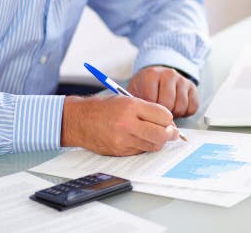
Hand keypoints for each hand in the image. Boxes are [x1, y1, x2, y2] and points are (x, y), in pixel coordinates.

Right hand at [60, 95, 178, 155]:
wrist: (79, 120)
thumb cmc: (103, 108)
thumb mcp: (126, 100)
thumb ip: (147, 109)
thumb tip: (168, 122)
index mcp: (131, 106)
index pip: (163, 115)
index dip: (168, 118)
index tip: (167, 119)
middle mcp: (127, 124)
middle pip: (161, 134)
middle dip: (169, 134)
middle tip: (171, 132)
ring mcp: (123, 140)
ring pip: (153, 146)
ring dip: (158, 141)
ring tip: (154, 134)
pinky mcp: (120, 151)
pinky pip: (141, 151)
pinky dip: (145, 146)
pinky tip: (139, 138)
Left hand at [126, 66, 198, 117]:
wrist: (156, 77)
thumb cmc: (144, 88)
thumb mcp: (135, 93)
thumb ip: (138, 105)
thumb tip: (145, 122)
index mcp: (152, 75)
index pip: (152, 100)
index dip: (149, 112)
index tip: (147, 114)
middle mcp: (168, 74)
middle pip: (168, 104)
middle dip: (163, 114)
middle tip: (158, 115)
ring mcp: (182, 80)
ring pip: (181, 107)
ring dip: (175, 114)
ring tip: (167, 111)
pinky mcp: (192, 87)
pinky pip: (192, 107)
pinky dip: (186, 113)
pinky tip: (177, 108)